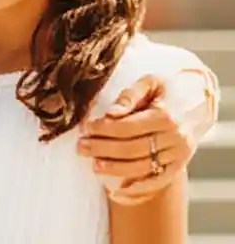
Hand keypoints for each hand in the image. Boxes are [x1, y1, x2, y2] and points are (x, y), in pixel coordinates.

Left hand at [79, 74, 198, 204]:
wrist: (194, 106)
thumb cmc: (165, 91)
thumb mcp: (150, 82)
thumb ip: (130, 94)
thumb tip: (111, 112)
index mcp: (167, 116)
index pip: (129, 127)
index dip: (104, 129)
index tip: (85, 128)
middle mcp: (176, 138)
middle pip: (133, 148)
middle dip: (103, 149)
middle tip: (81, 147)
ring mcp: (179, 156)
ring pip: (143, 167)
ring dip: (115, 169)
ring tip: (94, 165)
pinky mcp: (178, 168)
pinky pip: (158, 182)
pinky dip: (138, 189)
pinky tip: (118, 190)